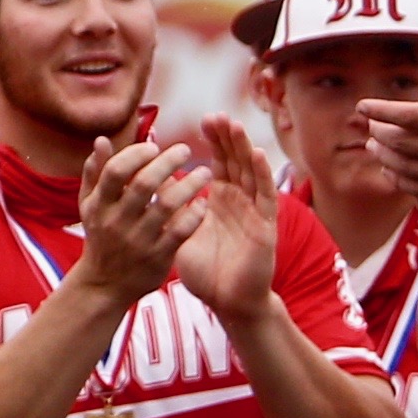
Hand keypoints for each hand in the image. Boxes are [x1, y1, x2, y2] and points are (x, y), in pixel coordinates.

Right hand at [66, 135, 209, 307]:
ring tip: (204, 173)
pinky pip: (181, 231)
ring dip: (189, 185)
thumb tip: (102, 139)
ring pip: (168, 205)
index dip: (136, 154)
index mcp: (99, 205)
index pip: (116, 171)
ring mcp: (138, 240)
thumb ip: (94, 172)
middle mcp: (117, 221)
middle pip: (144, 184)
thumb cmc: (100, 235)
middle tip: (184, 150)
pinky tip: (202, 203)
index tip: (154, 147)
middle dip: (168, 162)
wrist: (104, 284)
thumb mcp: (89, 205)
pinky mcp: (158, 257)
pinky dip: (194, 214)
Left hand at [172, 116, 279, 319]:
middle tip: (216, 114)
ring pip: (251, 173)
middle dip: (227, 138)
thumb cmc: (207, 270)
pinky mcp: (266, 226)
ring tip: (234, 124)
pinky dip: (263, 174)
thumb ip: (172, 206)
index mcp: (220, 201)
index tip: (204, 119)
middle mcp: (240, 201)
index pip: (219, 163)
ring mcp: (255, 212)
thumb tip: (151, 180)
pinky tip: (257, 154)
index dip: (215, 142)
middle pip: (235, 162)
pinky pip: (265, 196)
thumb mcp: (182, 232)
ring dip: (243, 148)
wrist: (228, 302)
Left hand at [361, 21, 417, 226]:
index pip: (412, 115)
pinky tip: (392, 170)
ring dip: (386, 156)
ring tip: (372, 147)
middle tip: (367, 127)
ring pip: (408, 165)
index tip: (362, 107)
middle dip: (380, 134)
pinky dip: (402, 178)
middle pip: (403, 141)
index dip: (383, 111)